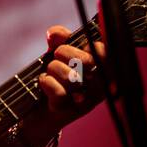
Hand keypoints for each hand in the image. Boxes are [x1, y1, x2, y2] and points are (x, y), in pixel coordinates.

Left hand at [21, 24, 109, 145]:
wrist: (40, 113)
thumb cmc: (55, 79)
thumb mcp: (59, 55)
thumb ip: (60, 40)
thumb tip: (54, 33)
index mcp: (104, 70)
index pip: (106, 51)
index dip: (88, 44)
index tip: (78, 45)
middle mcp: (100, 87)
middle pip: (86, 61)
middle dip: (64, 52)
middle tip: (56, 56)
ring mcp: (86, 102)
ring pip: (71, 77)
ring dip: (53, 69)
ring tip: (49, 72)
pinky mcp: (69, 112)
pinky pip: (59, 92)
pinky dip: (46, 82)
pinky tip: (44, 82)